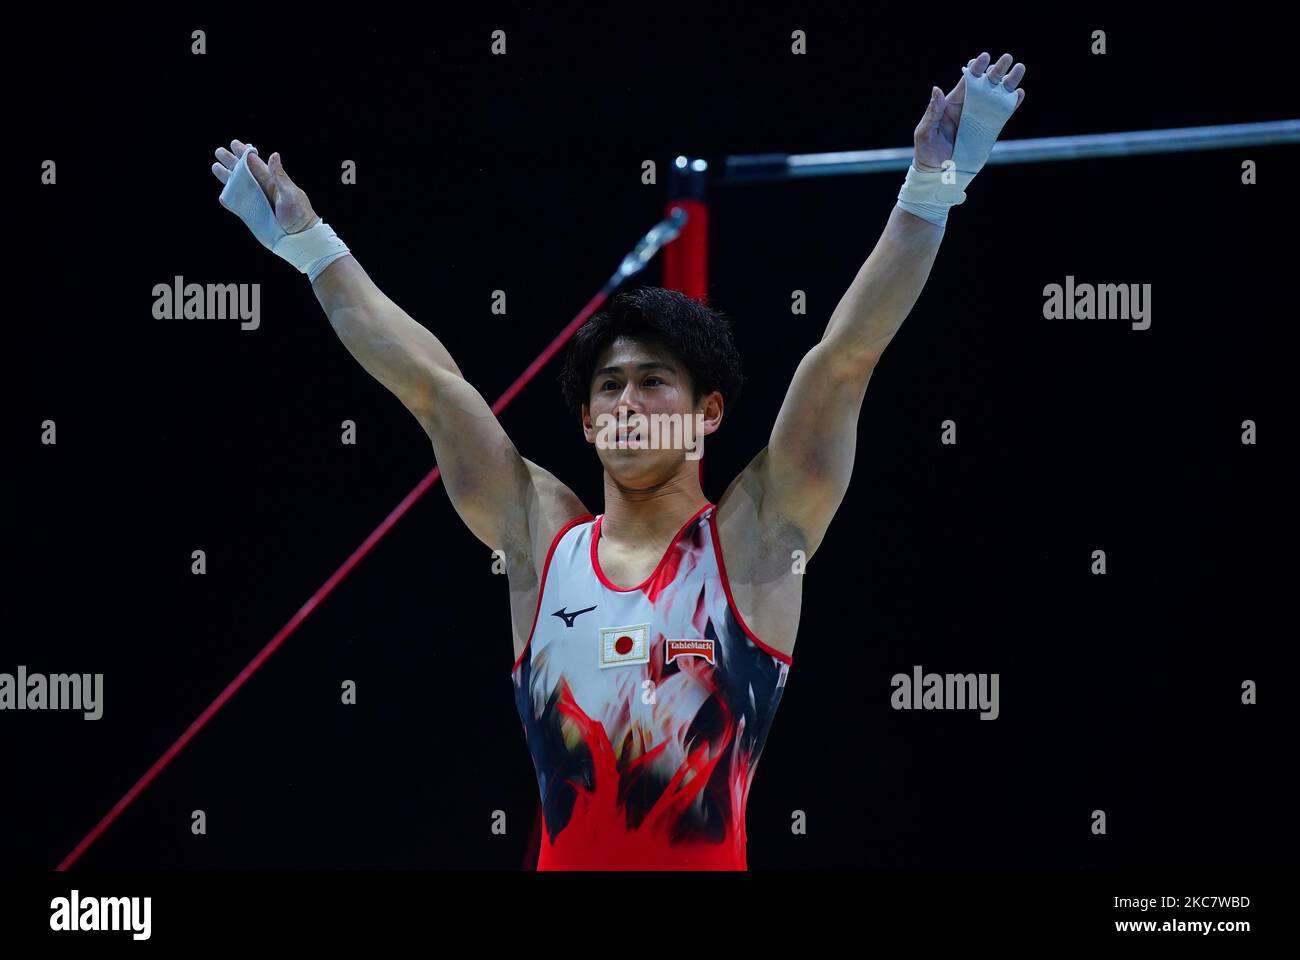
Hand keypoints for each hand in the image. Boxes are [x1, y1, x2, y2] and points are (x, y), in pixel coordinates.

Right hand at [211, 139, 318, 233]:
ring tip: (215, 167)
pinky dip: (230, 200)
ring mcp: (257, 201)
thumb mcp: (291, 193)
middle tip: (219, 151)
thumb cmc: (299, 214)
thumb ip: (280, 176)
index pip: (255, 163)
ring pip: (238, 186)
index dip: (244, 153)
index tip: (234, 143)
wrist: (300, 236)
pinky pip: (238, 205)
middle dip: (231, 162)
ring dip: (227, 177)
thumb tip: (274, 155)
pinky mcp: (253, 214)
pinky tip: (223, 195)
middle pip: (243, 172)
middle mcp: (262, 189)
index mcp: (272, 181)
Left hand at [913, 52, 1025, 171]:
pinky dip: (1012, 104)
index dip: (976, 68)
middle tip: (1007, 58)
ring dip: (1009, 83)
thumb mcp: (925, 132)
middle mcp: (968, 106)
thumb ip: (932, 111)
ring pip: (997, 95)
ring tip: (1019, 69)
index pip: (966, 82)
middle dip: (996, 70)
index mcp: (952, 103)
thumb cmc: (926, 152)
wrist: (937, 173)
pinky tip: (1019, 94)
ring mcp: (980, 117)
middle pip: (985, 84)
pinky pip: (1002, 114)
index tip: (984, 57)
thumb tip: (936, 89)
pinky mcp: (988, 130)